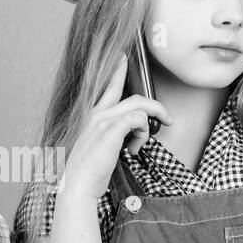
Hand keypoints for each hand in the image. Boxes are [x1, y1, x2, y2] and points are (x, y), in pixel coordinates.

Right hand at [58, 54, 171, 200]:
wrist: (76, 185)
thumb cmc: (86, 173)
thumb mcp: (97, 150)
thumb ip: (110, 138)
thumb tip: (129, 137)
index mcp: (90, 117)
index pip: (107, 88)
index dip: (117, 70)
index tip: (123, 57)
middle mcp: (96, 113)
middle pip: (131, 95)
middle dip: (154, 103)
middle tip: (166, 116)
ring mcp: (103, 119)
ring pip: (140, 106)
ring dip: (150, 124)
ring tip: (144, 143)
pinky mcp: (112, 129)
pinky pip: (139, 119)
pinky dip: (143, 134)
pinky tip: (134, 149)